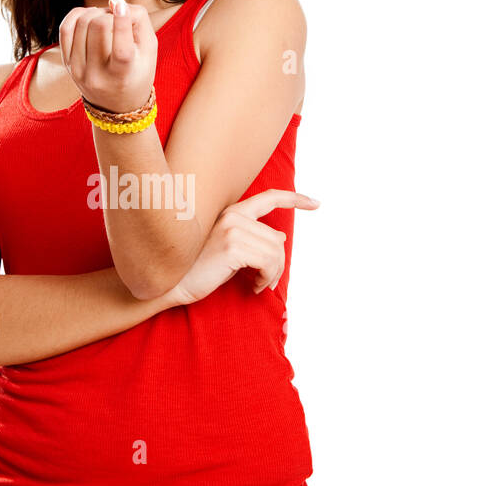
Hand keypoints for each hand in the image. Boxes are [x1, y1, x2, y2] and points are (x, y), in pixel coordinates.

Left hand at [59, 0, 156, 113]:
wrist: (117, 103)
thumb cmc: (138, 70)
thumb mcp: (150, 49)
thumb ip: (140, 21)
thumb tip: (116, 3)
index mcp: (122, 75)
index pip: (121, 49)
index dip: (121, 21)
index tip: (121, 6)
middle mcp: (97, 76)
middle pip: (98, 26)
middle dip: (109, 14)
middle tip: (117, 16)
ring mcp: (78, 70)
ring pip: (81, 23)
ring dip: (96, 12)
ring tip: (106, 18)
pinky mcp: (66, 63)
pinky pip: (65, 28)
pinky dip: (78, 15)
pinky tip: (89, 16)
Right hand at [164, 188, 320, 304]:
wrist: (170, 283)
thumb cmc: (197, 269)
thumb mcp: (229, 251)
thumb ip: (253, 240)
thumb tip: (280, 236)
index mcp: (231, 213)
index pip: (269, 198)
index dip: (294, 199)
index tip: (315, 203)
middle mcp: (233, 216)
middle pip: (277, 239)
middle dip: (278, 265)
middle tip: (266, 282)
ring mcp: (232, 230)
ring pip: (276, 252)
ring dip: (273, 274)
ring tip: (259, 285)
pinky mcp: (233, 247)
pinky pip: (269, 263)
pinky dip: (267, 279)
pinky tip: (254, 288)